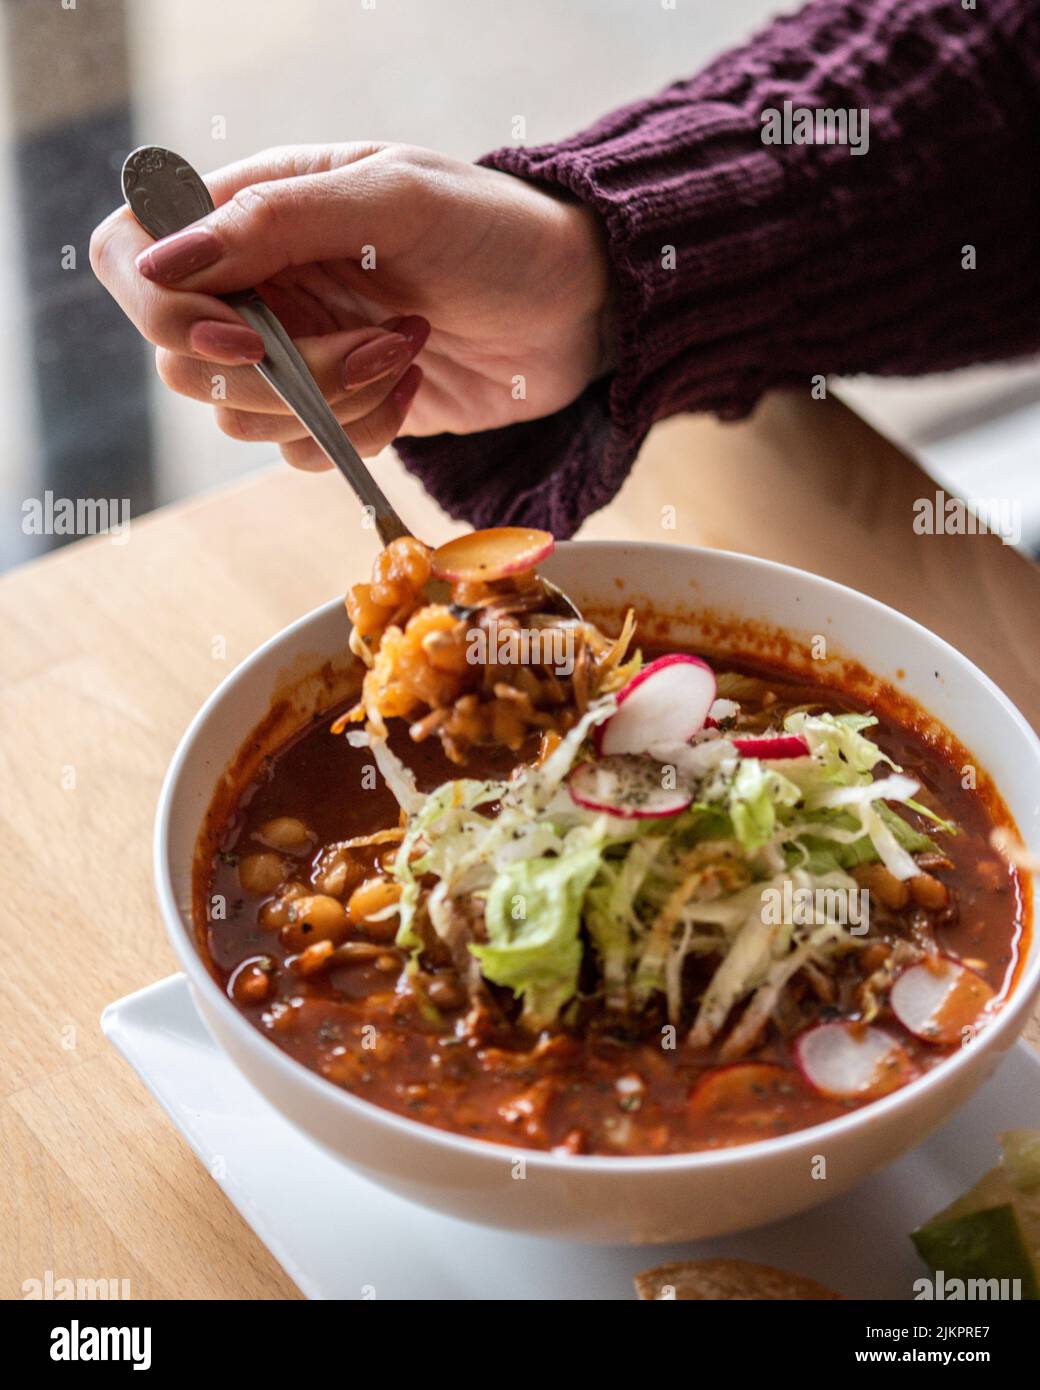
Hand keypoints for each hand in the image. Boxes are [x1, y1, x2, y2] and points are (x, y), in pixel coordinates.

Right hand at [90, 143, 611, 466]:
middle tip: (375, 342)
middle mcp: (257, 283)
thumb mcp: (395, 200)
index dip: (165, 309)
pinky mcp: (336, 410)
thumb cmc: (496, 232)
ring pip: (241, 417)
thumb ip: (278, 222)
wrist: (576, 309)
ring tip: (406, 352)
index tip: (247, 335)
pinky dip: (358, 435)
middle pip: (183, 359)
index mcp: (254, 207)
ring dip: (332, 403)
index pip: (135, 255)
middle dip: (284, 373)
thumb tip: (163, 259)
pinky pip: (298, 452)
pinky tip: (410, 386)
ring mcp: (294, 351)